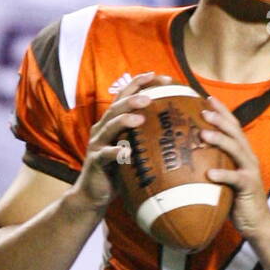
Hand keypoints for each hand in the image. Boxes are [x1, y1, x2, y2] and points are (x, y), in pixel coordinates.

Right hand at [73, 72, 171, 214]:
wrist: (94, 193)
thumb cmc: (118, 171)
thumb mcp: (132, 149)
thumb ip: (145, 136)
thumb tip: (176, 127)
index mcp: (112, 122)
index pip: (125, 96)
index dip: (140, 84)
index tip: (159, 76)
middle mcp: (102, 128)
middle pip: (116, 107)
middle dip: (133, 98)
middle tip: (150, 96)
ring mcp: (98, 144)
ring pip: (110, 126)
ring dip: (125, 120)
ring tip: (140, 117)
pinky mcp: (95, 161)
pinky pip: (106, 155)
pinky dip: (117, 152)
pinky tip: (127, 152)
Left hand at [202, 98, 269, 242]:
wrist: (257, 224)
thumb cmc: (236, 202)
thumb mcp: (223, 180)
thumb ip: (212, 166)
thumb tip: (185, 160)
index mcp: (242, 154)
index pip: (233, 126)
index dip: (221, 111)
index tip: (206, 98)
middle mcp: (248, 158)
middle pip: (235, 132)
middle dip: (220, 118)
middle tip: (202, 109)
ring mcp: (250, 171)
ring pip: (236, 149)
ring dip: (220, 139)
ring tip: (203, 133)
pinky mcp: (249, 187)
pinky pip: (235, 179)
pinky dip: (223, 174)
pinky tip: (210, 173)